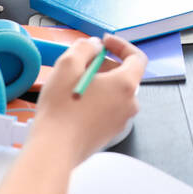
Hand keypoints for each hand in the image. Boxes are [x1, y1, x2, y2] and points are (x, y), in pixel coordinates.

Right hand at [34, 35, 146, 162]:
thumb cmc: (61, 109)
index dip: (121, 46)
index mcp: (125, 85)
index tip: (103, 43)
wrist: (55, 150)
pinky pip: (107, 109)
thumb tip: (95, 45)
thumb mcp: (68, 64)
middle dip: (104, 65)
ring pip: (114, 93)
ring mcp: (120, 121)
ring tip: (73, 85)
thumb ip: (85, 47)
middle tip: (81, 64)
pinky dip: (96, 100)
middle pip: (124, 75)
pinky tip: (73, 104)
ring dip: (98, 83)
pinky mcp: (109, 133)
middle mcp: (129, 104)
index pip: (137, 58)